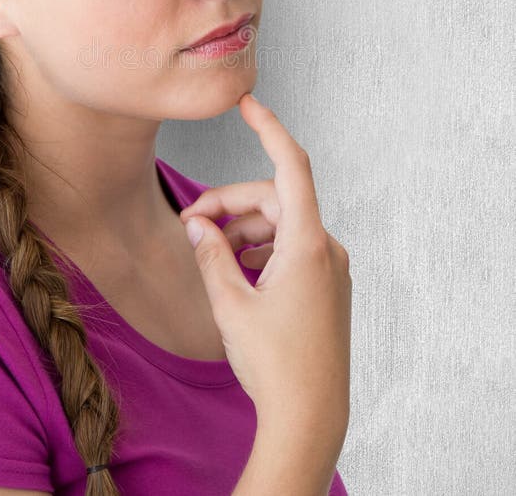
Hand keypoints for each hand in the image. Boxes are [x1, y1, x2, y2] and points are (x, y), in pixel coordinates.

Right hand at [179, 92, 351, 448]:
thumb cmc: (274, 364)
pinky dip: (262, 248)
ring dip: (243, 229)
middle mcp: (325, 249)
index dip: (269, 129)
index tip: (248, 104)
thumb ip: (210, 256)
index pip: (292, 166)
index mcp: (307, 244)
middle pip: (273, 200)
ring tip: (209, 252)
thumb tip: (198, 226)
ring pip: (281, 225)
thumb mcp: (229, 305)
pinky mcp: (328, 285)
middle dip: (230, 205)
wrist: (311, 417)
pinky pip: (292, 248)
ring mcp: (330, 268)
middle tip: (190, 226)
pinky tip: (236, 269)